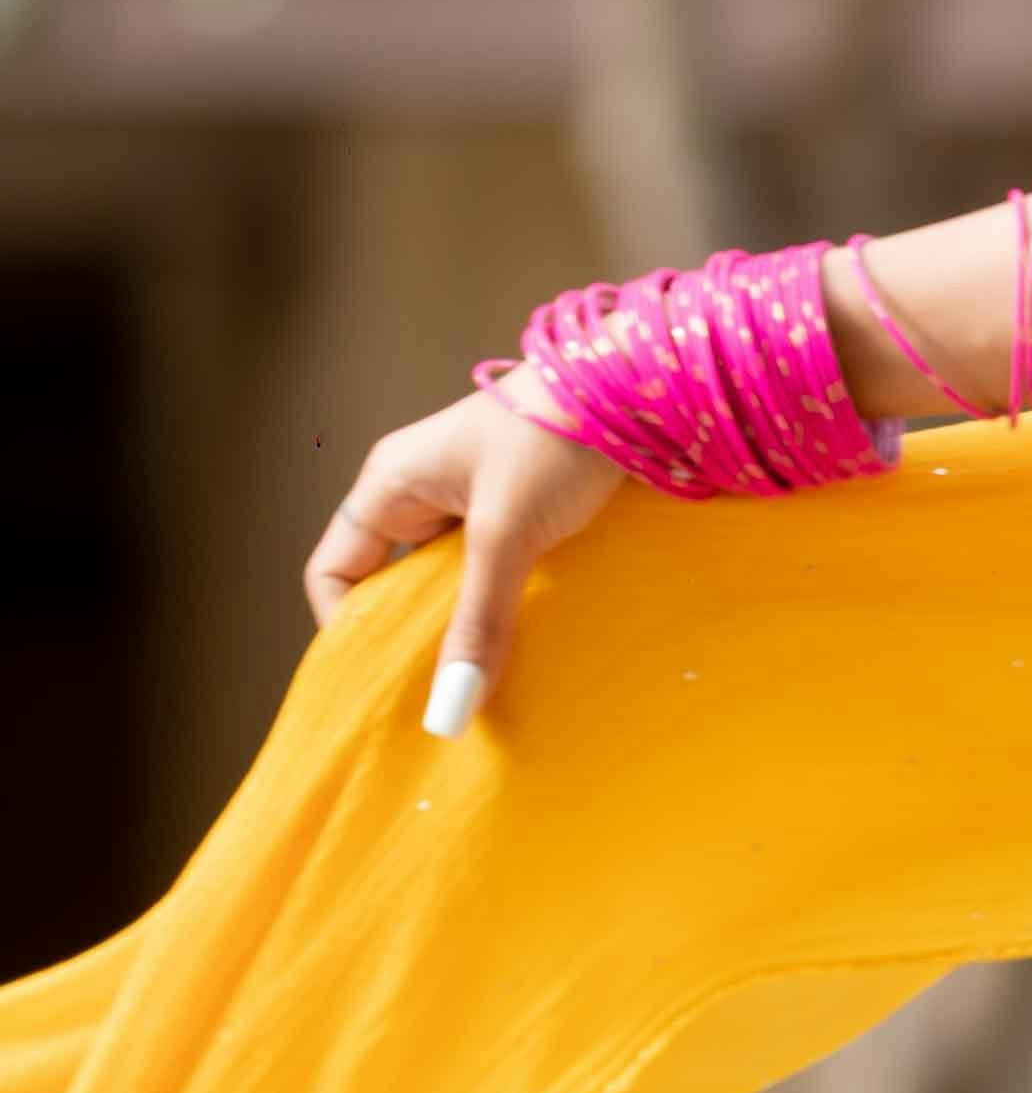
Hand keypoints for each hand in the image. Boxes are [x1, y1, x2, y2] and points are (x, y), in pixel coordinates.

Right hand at [306, 367, 622, 735]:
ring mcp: (469, 499)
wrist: (636, 385)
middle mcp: (419, 490)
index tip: (384, 678)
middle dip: (409, 635)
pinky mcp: (518, 509)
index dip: (346, 625)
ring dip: (461, 624)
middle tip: (437, 694)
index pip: (334, 569)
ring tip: (482, 678)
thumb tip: (449, 708)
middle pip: (388, 580)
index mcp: (391, 484)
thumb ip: (480, 619)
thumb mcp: (508, 534)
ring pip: (445, 580)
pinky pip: (489, 571)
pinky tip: (523, 641)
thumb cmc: (556, 437)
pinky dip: (500, 606)